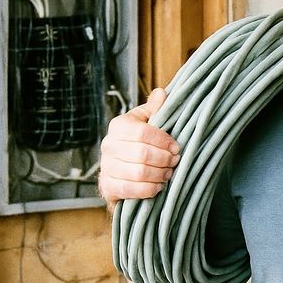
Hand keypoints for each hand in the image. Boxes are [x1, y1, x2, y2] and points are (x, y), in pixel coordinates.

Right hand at [98, 88, 180, 211]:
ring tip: (168, 174)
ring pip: (138, 172)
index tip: (176, 147)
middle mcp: (108, 145)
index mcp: (119, 125)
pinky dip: (148, 189)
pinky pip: (130, 190)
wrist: (121, 169)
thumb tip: (161, 93)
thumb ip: (156, 109)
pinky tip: (158, 186)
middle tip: (175, 162)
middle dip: (164, 159)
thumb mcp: (147, 122)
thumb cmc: (139, 142)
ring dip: (159, 174)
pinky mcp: (107, 186)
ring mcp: (106, 166)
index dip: (163, 141)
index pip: (142, 132)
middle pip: (142, 153)